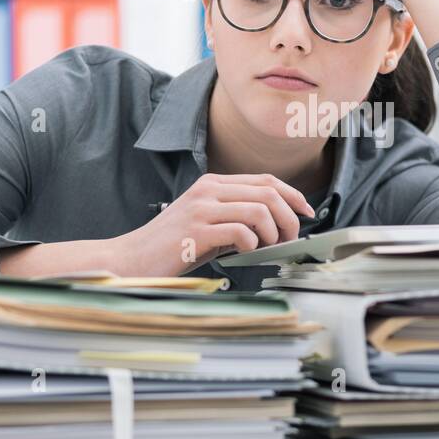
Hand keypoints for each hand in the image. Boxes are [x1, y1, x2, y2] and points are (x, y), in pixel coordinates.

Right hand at [115, 173, 314, 274]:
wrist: (132, 258)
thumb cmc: (172, 246)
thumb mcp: (208, 223)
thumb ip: (237, 218)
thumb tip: (278, 226)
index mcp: (212, 184)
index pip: (265, 180)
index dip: (292, 194)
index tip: (306, 212)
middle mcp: (208, 190)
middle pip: (268, 192)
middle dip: (289, 217)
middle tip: (289, 239)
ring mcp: (202, 209)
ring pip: (259, 210)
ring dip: (273, 233)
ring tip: (267, 248)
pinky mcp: (196, 231)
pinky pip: (241, 231)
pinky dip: (252, 244)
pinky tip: (245, 252)